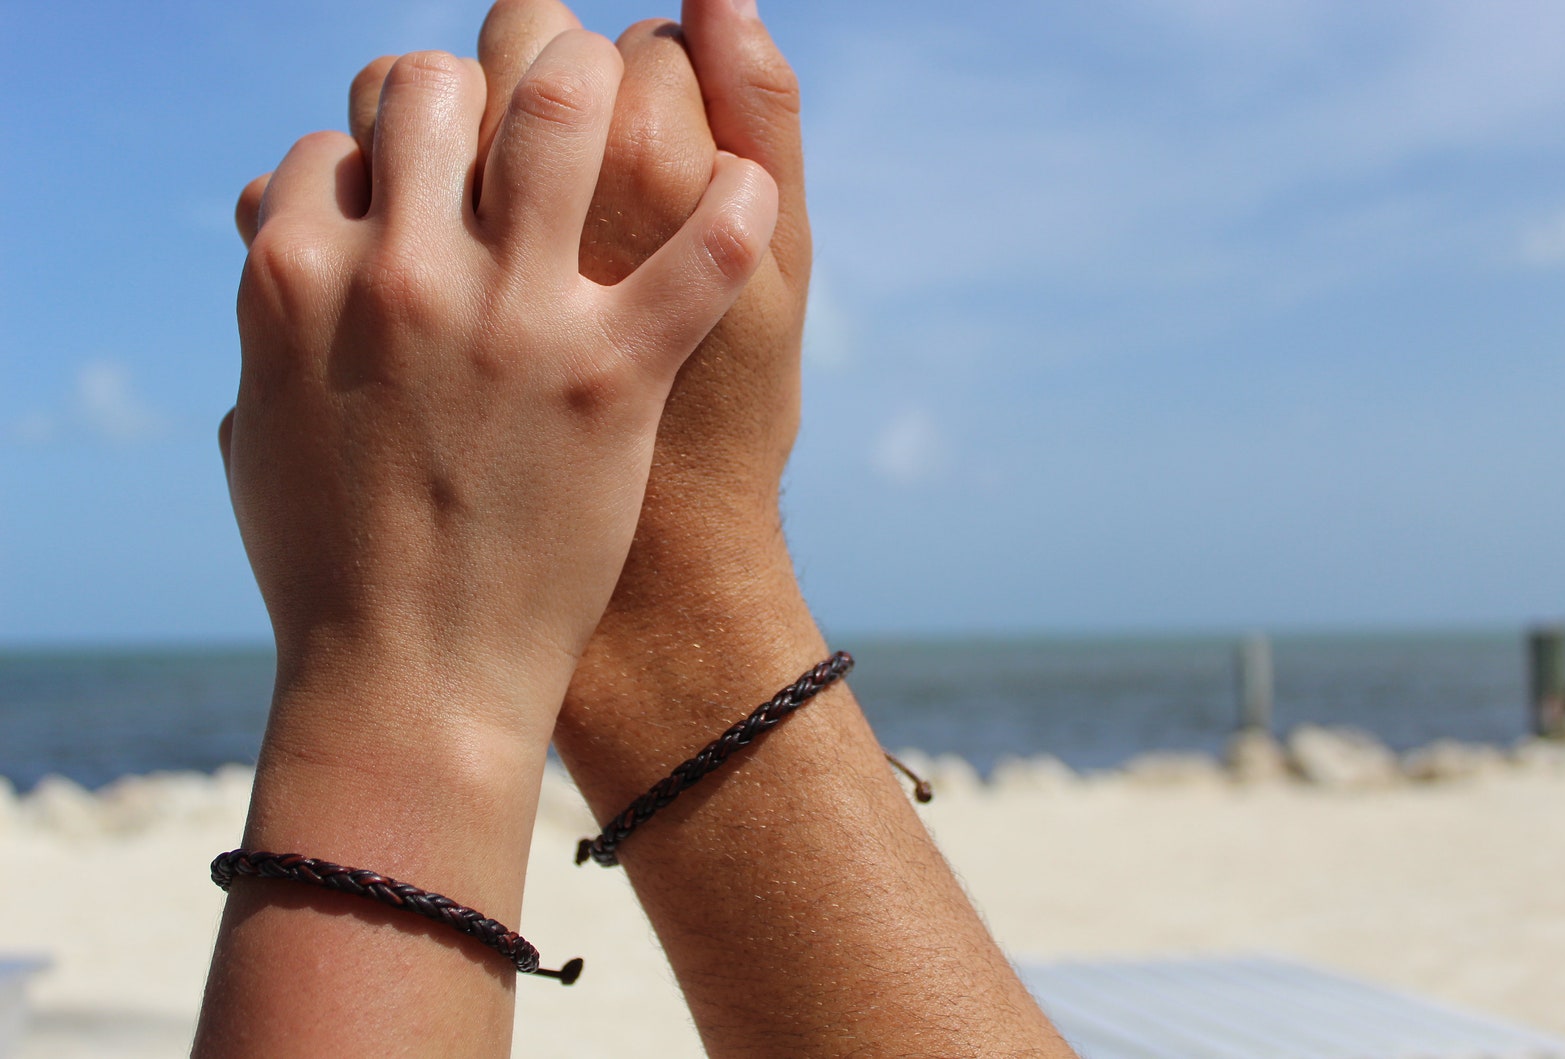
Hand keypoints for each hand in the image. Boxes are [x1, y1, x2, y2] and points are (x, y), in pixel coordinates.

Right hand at [223, 33, 775, 731]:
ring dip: (599, 84)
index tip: (438, 173)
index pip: (345, 129)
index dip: (396, 137)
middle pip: (442, 80)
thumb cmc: (325, 564)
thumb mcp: (261, 422)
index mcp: (296, 273)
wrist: (408, 680)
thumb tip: (287, 235)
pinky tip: (745, 191)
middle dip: (486, 76)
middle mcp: (398, 272)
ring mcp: (510, 319)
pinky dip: (738, 205)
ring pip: (563, 108)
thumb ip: (273, 317)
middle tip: (535, 110)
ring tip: (627, 108)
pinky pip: (701, 248)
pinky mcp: (610, 377)